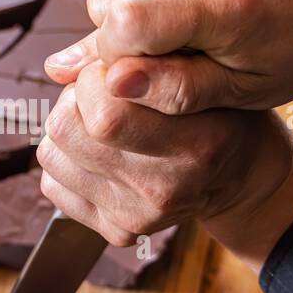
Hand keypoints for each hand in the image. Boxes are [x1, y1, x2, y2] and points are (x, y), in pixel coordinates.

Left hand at [37, 59, 292, 269]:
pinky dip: (67, 162)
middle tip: (103, 95)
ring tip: (105, 125)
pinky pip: (52, 183)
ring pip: (51, 154)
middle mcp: (166, 187)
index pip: (104, 112)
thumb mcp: (202, 72)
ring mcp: (138, 215)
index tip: (114, 72)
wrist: (240, 176)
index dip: (94, 78)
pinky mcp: (117, 231)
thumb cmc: (217, 112)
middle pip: (66, 130)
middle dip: (74, 99)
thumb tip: (60, 67)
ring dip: (67, 130)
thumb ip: (142, 61)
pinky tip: (101, 154)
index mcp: (196, 143)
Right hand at [44, 0, 292, 110]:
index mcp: (228, 1)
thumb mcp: (240, 94)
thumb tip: (112, 82)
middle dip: (122, 37)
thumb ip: (173, 90)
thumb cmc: (289, 55)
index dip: (118, 58)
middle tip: (173, 53)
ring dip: (131, 9)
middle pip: (106, 0)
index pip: (124, 22)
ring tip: (182, 25)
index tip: (149, 75)